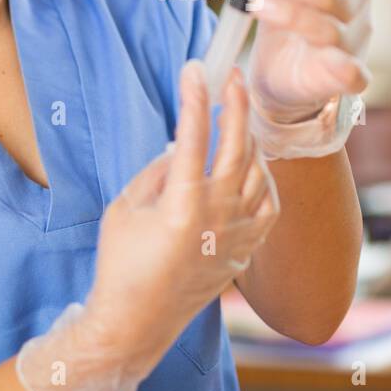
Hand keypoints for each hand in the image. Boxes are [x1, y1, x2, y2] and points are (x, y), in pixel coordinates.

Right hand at [86, 60, 278, 358]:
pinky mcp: (246, 250)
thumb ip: (157, 170)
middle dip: (236, 104)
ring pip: (259, 172)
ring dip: (249, 139)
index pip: (194, 134)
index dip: (195, 96)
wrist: (137, 322)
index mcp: (182, 204)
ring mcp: (237, 234)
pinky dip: (263, 178)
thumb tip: (183, 142)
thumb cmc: (121, 263)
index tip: (195, 68)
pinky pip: (269, 203)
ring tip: (236, 119)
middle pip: (239, 145)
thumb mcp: (126, 207)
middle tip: (233, 75)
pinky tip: (251, 165)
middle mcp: (218, 217)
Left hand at [242, 0, 371, 122]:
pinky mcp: (351, 78)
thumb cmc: (286, 31)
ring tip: (250, 3)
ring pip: (324, 28)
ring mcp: (355, 45)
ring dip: (284, 12)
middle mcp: (358, 12)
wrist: (285, 80)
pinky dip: (345, 67)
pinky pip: (351, 73)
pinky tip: (339, 63)